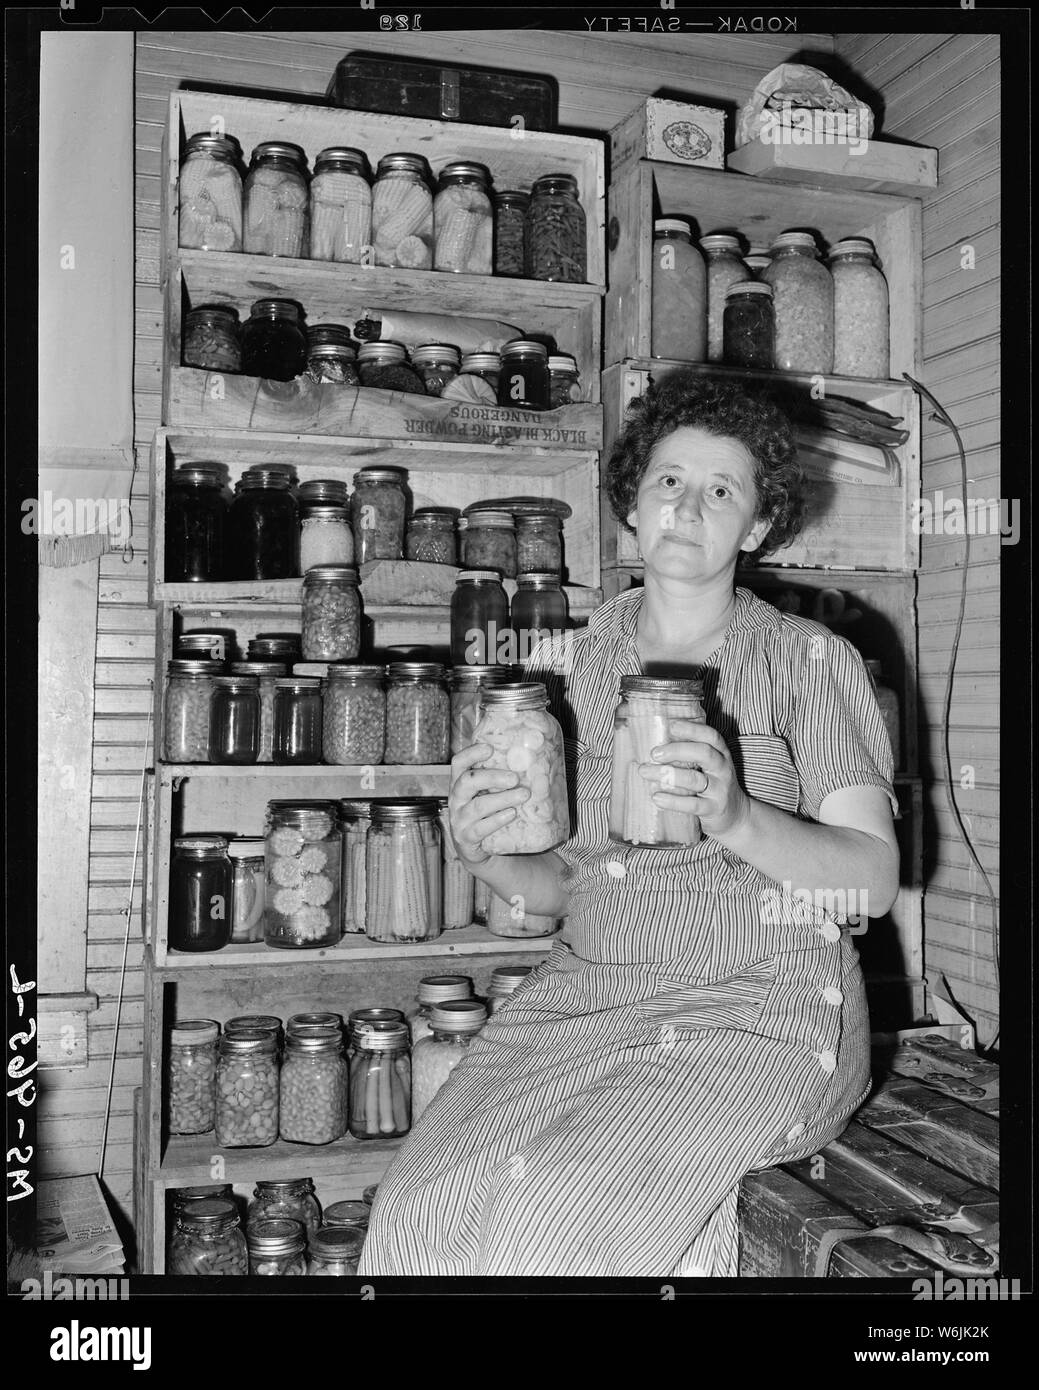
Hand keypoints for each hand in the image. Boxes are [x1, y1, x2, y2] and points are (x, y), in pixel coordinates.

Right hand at [448, 742, 530, 866]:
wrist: (474, 848)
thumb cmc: (484, 813)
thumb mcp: (485, 794)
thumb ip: (499, 780)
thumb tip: (532, 761)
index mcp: (460, 783)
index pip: (458, 763)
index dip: (471, 753)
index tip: (490, 748)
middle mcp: (456, 799)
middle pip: (467, 781)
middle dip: (492, 777)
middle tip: (515, 778)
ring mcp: (459, 819)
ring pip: (478, 805)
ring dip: (502, 799)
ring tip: (523, 795)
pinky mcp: (467, 837)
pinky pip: (481, 828)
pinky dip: (497, 820)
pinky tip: (512, 814)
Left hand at [637, 719, 750, 838]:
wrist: (735, 815)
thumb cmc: (712, 784)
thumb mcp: (708, 765)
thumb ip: (689, 754)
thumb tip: (654, 740)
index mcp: (721, 753)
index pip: (711, 736)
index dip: (692, 729)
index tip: (671, 725)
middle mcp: (723, 769)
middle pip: (703, 753)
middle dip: (677, 750)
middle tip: (654, 753)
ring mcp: (719, 790)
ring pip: (694, 779)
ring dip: (667, 775)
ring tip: (645, 772)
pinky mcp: (713, 809)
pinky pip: (693, 805)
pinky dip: (673, 801)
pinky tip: (657, 798)